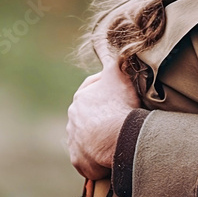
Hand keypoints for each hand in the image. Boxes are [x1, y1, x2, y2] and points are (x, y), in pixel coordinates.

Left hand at [66, 60, 140, 179]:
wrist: (115, 138)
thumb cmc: (118, 105)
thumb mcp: (116, 74)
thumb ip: (111, 55)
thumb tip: (104, 35)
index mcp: (81, 98)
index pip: (92, 90)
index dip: (107, 90)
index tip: (122, 94)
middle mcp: (73, 119)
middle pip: (89, 115)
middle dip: (103, 115)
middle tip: (123, 117)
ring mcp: (75, 141)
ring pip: (87, 136)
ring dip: (99, 137)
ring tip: (118, 138)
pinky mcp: (79, 161)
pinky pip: (88, 158)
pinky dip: (97, 157)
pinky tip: (110, 155)